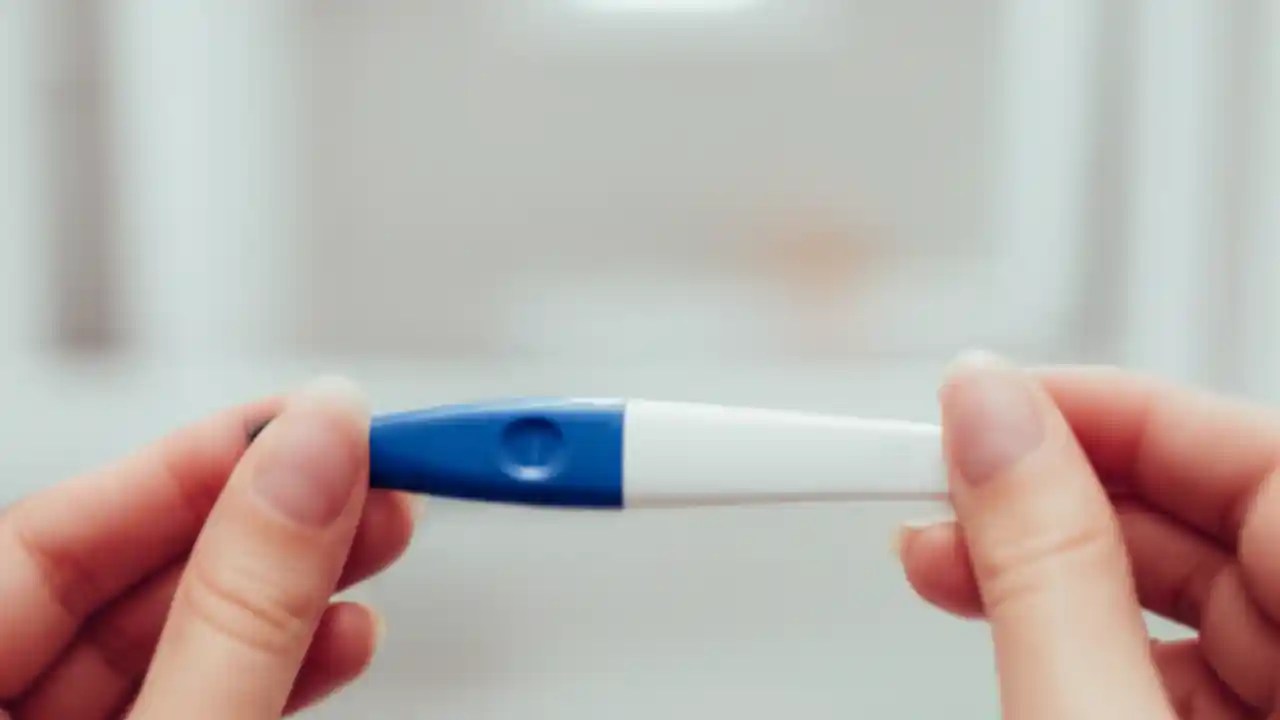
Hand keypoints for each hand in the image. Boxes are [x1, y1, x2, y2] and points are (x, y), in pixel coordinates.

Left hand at [0, 377, 418, 718]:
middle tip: (376, 462)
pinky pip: (201, 708)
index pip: (49, 537)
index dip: (192, 464)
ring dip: (292, 591)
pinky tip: (348, 633)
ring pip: (172, 648)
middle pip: (121, 584)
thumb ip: (240, 616)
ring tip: (387, 532)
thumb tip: (313, 461)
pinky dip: (277, 670)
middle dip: (264, 520)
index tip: (316, 417)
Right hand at [897, 354, 1279, 718]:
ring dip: (1060, 569)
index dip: (1126, 415)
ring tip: (944, 562)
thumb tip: (993, 420)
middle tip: (950, 480)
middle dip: (1070, 496)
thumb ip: (1048, 575)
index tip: (997, 400)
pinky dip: (1091, 640)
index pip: (1272, 467)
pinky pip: (1202, 672)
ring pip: (1209, 600)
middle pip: (1232, 527)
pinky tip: (1008, 626)